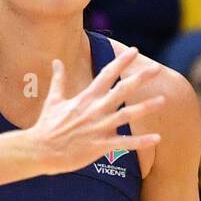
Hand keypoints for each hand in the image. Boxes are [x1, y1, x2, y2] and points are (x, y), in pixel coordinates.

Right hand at [27, 48, 163, 174]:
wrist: (39, 150)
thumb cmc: (46, 126)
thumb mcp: (53, 100)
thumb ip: (58, 80)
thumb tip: (56, 62)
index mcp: (85, 98)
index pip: (106, 74)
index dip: (121, 61)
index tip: (134, 50)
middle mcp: (94, 110)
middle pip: (121, 90)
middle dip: (140, 78)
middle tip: (156, 69)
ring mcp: (98, 128)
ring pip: (127, 115)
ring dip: (146, 107)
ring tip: (162, 100)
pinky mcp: (99, 146)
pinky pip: (124, 143)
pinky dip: (141, 141)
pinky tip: (157, 138)